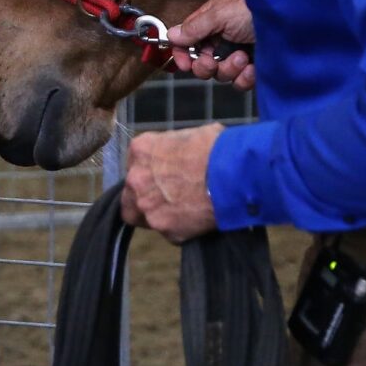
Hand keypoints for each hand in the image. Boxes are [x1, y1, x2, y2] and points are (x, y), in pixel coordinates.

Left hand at [119, 123, 223, 243]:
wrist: (234, 175)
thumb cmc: (217, 148)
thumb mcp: (189, 134)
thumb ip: (172, 148)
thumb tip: (177, 154)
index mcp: (141, 150)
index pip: (134, 164)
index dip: (151, 171)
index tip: (165, 175)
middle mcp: (136, 179)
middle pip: (131, 192)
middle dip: (146, 195)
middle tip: (169, 196)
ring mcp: (148, 207)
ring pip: (142, 216)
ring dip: (158, 214)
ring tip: (182, 211)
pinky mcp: (166, 229)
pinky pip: (168, 232)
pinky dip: (180, 228)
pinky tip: (196, 219)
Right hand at [168, 0, 256, 90]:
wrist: (295, 22)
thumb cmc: (257, 9)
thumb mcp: (221, 13)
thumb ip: (195, 27)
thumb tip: (172, 36)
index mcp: (213, 22)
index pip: (189, 42)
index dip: (184, 54)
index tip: (185, 62)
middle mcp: (224, 39)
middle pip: (201, 63)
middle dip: (205, 66)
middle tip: (211, 61)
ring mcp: (240, 55)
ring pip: (221, 75)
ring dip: (228, 69)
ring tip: (242, 58)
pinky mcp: (255, 69)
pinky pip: (240, 83)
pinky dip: (244, 78)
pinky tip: (253, 68)